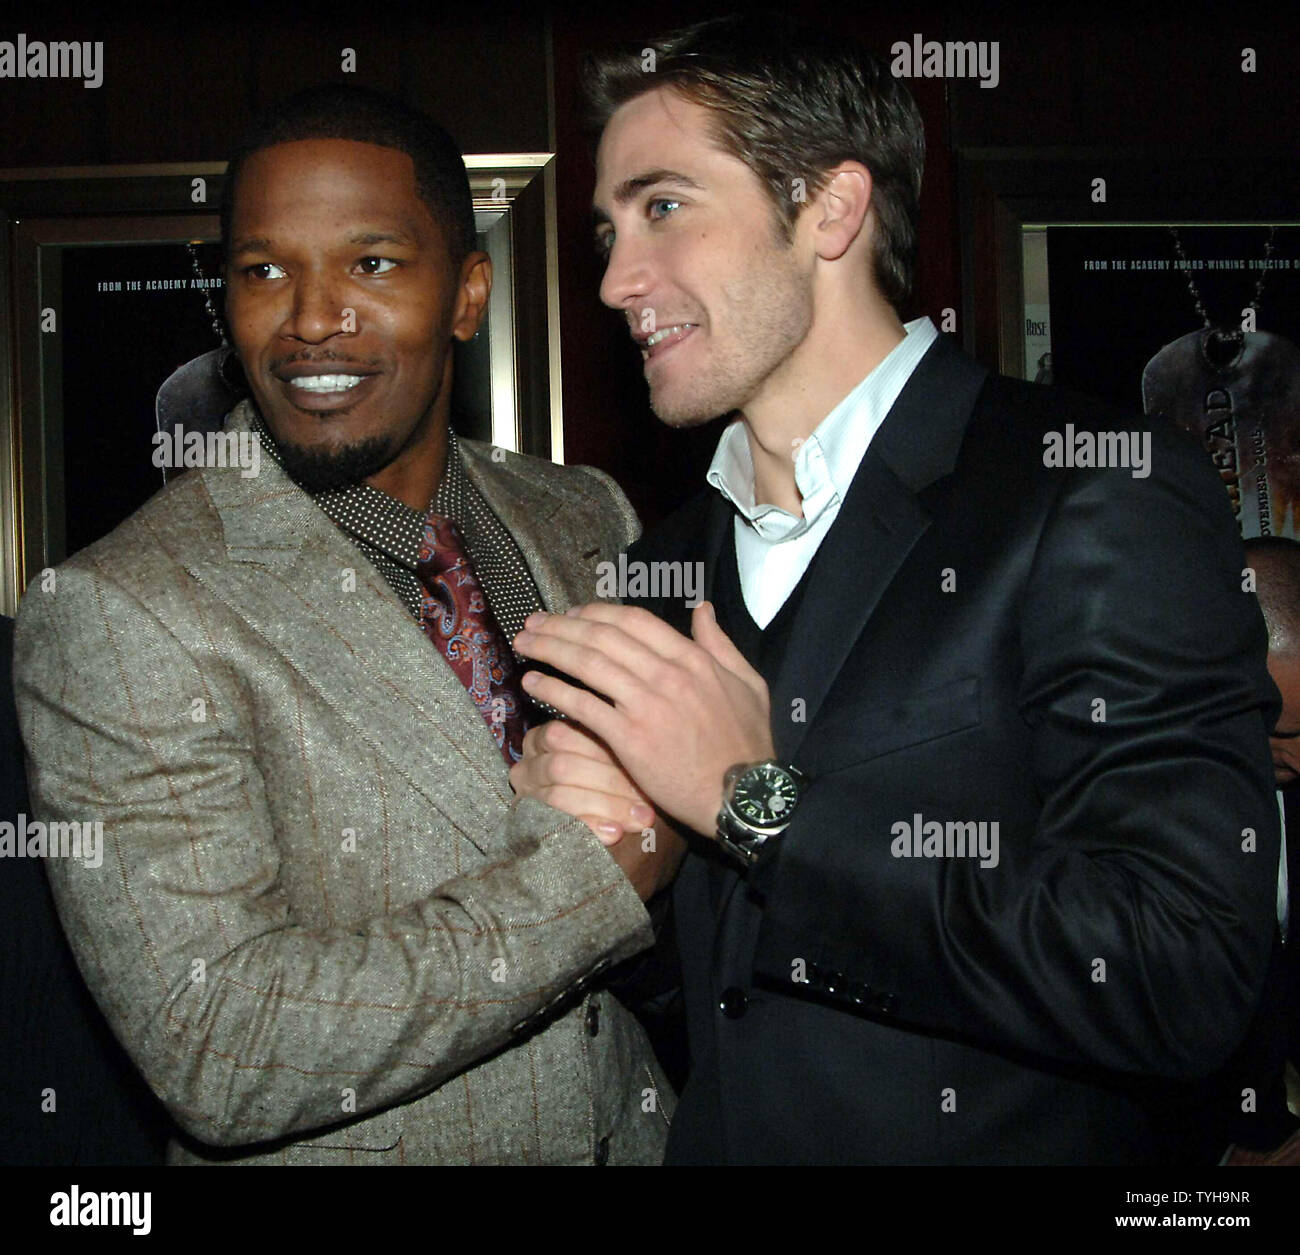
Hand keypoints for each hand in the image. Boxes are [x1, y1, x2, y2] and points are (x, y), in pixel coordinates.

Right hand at [509, 719, 686, 900]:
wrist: (607, 841)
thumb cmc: (616, 789)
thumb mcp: (612, 762)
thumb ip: (615, 751)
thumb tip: (640, 750)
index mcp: (544, 738)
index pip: (561, 736)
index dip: (601, 752)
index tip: (640, 768)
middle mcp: (528, 766)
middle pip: (562, 767)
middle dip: (609, 783)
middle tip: (646, 801)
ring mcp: (526, 799)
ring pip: (559, 796)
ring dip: (605, 806)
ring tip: (639, 819)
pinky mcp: (530, 829)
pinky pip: (558, 827)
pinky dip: (590, 827)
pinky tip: (615, 833)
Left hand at [513, 602, 774, 835]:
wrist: (742, 794)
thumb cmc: (748, 742)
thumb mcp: (748, 682)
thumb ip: (720, 643)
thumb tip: (702, 608)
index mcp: (691, 658)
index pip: (632, 620)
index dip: (596, 613)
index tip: (573, 613)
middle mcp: (665, 674)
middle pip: (601, 636)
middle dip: (561, 625)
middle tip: (534, 622)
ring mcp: (645, 705)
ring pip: (587, 664)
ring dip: (550, 649)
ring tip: (524, 644)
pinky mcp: (628, 738)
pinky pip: (582, 705)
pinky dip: (553, 690)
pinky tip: (533, 683)